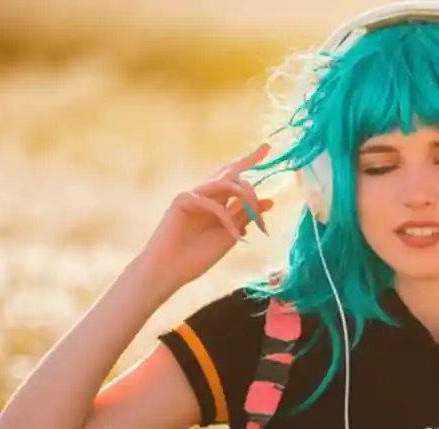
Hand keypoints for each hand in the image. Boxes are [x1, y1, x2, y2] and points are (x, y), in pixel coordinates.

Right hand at [140, 142, 275, 292]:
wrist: (169, 271)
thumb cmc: (197, 257)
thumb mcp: (230, 235)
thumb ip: (245, 217)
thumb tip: (269, 201)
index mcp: (216, 203)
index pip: (234, 179)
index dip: (249, 163)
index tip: (266, 148)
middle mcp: (205, 196)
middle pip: (230, 172)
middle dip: (249, 160)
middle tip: (266, 148)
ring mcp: (193, 195)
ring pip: (226, 183)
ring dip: (247, 200)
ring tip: (257, 220)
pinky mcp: (182, 200)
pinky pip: (215, 204)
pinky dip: (228, 220)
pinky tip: (236, 236)